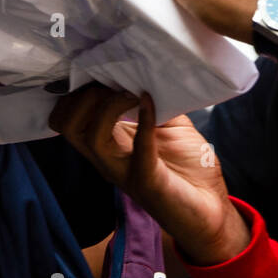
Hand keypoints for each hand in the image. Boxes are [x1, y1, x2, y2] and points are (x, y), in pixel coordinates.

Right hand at [49, 86, 250, 265]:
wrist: (211, 209)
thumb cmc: (188, 169)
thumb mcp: (170, 123)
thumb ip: (155, 99)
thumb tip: (147, 69)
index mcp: (107, 143)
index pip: (66, 117)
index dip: (76, 92)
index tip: (103, 74)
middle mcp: (107, 158)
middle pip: (67, 125)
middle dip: (85, 96)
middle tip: (115, 87)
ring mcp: (123, 171)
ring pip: (89, 137)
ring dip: (110, 106)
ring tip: (133, 94)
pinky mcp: (146, 181)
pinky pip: (137, 150)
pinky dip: (143, 119)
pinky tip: (150, 103)